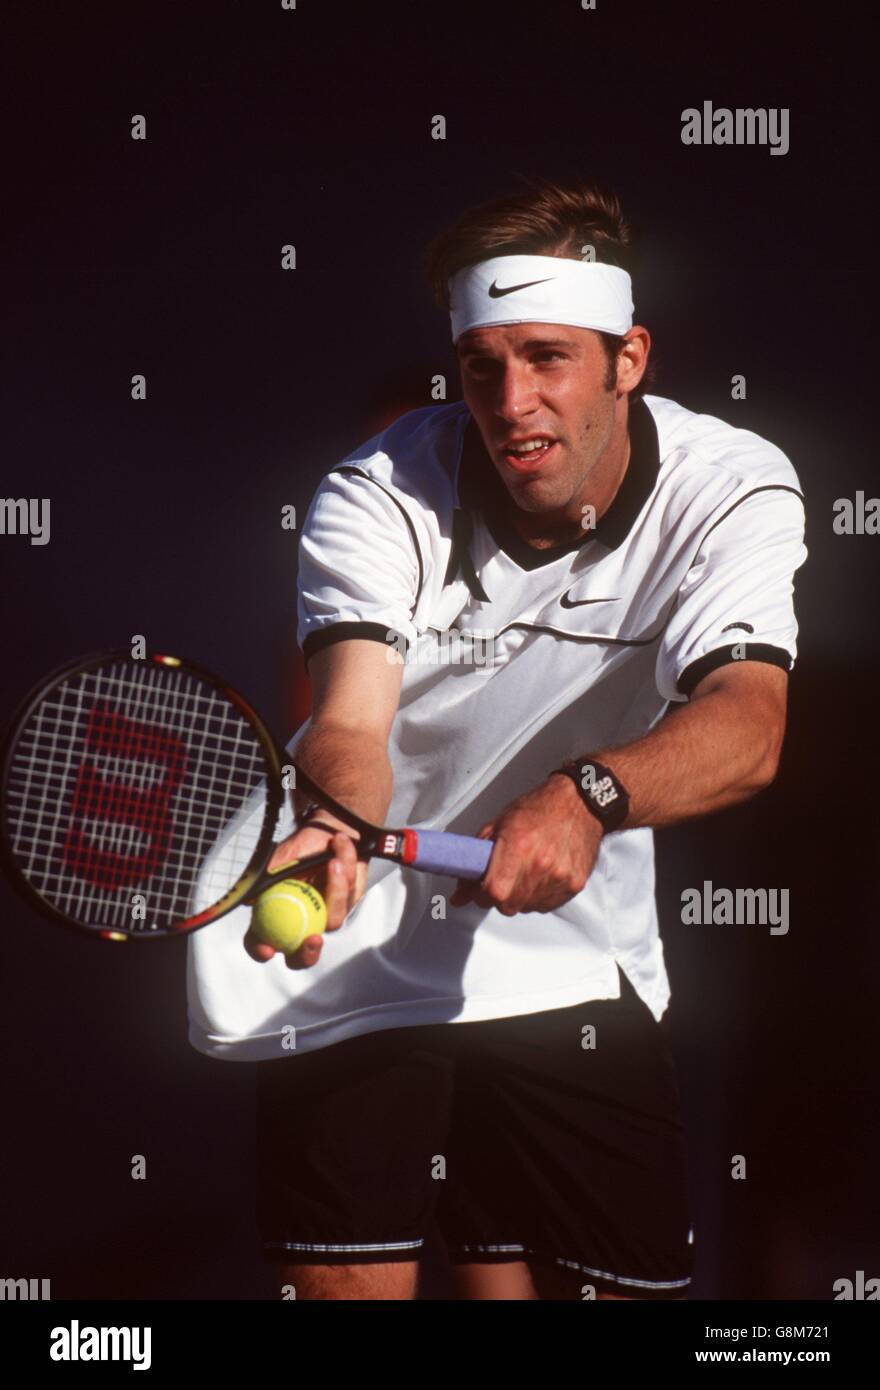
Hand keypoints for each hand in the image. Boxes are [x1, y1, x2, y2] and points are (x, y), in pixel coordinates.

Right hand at [243, 820, 367, 968]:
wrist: (331, 830)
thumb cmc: (303, 845)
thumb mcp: (283, 855)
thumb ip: (269, 875)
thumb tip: (250, 898)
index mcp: (273, 912)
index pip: (261, 940)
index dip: (260, 949)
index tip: (268, 948)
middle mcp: (299, 920)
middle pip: (300, 955)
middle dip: (307, 953)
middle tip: (313, 939)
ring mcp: (323, 916)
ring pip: (332, 920)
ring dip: (335, 888)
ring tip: (333, 859)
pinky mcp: (345, 905)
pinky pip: (348, 897)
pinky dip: (345, 871)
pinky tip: (339, 849)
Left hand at [449, 774, 601, 914]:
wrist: (579, 803)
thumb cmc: (536, 809)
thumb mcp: (498, 825)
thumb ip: (475, 862)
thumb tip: (458, 897)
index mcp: (518, 846)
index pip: (492, 892)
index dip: (481, 894)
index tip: (481, 888)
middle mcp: (540, 865)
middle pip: (508, 906)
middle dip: (499, 898)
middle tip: (503, 879)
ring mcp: (560, 877)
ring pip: (527, 908)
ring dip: (519, 897)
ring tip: (525, 872)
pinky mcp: (574, 884)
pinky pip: (546, 905)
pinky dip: (538, 897)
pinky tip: (541, 876)